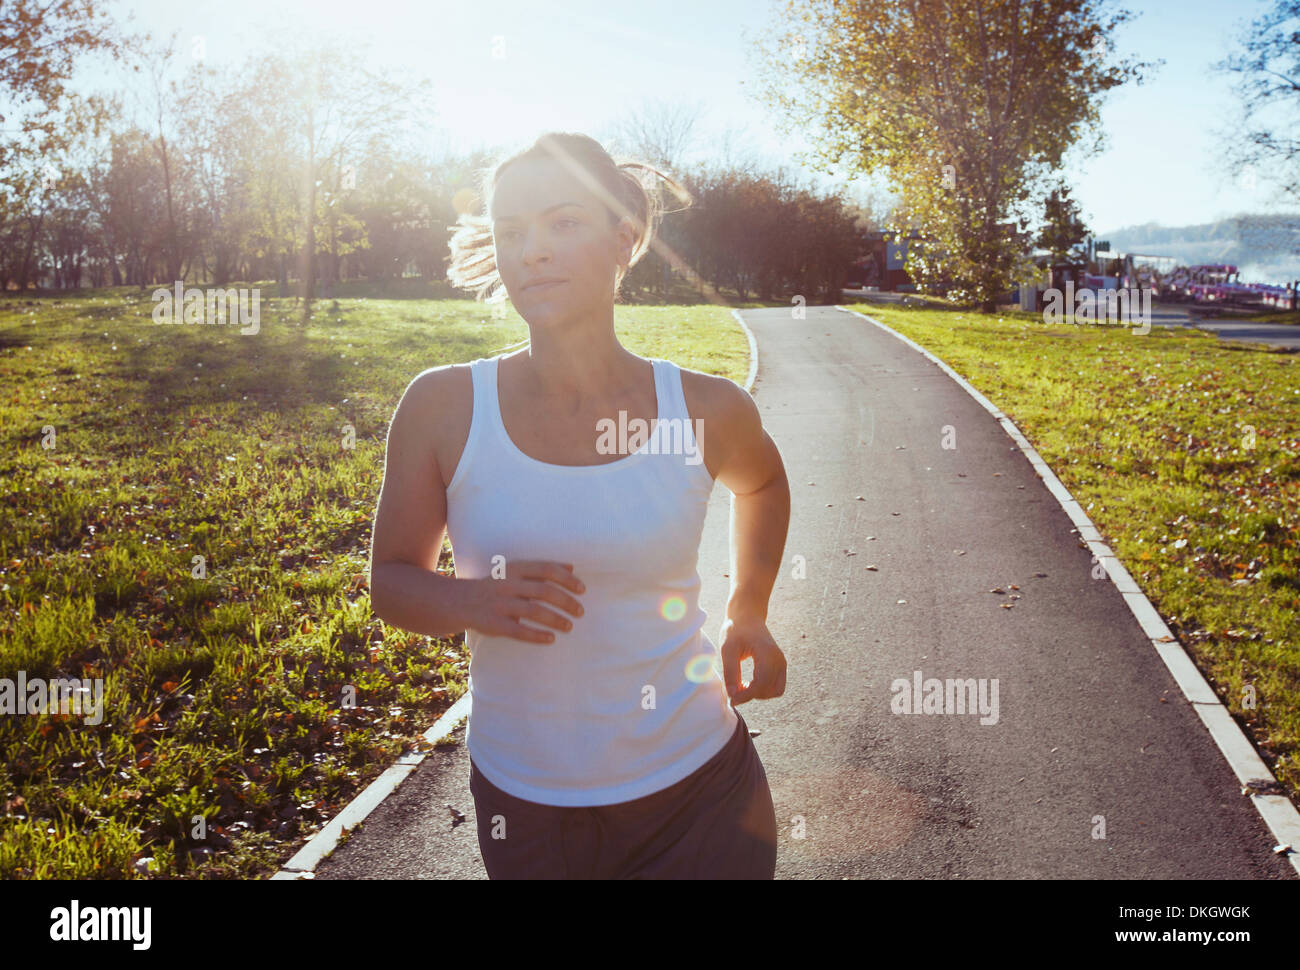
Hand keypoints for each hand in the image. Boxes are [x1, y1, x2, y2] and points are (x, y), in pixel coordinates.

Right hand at [467, 560, 584, 643]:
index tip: (583, 590)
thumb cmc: (496, 585)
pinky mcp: (494, 624)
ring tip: (570, 626)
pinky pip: (519, 631)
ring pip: (534, 611)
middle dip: (566, 601)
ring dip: (556, 619)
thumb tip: (572, 566)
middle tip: (580, 612)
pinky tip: (551, 639)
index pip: (546, 570)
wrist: (460, 601)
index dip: (567, 579)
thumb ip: (541, 569)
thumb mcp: (515, 571)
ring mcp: (500, 604)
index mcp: (514, 569)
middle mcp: (507, 584)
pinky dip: (537, 635)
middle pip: (544, 591)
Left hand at [719, 614, 785, 704]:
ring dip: (759, 694)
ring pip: (775, 691)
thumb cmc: (736, 630)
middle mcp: (779, 659)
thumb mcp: (727, 649)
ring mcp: (782, 663)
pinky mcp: (780, 666)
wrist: (747, 617)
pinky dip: (764, 690)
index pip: (761, 683)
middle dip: (751, 695)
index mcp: (767, 653)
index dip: (746, 695)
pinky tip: (749, 683)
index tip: (731, 699)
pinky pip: (776, 686)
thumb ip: (730, 672)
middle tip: (733, 689)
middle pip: (769, 690)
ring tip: (741, 685)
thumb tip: (733, 695)